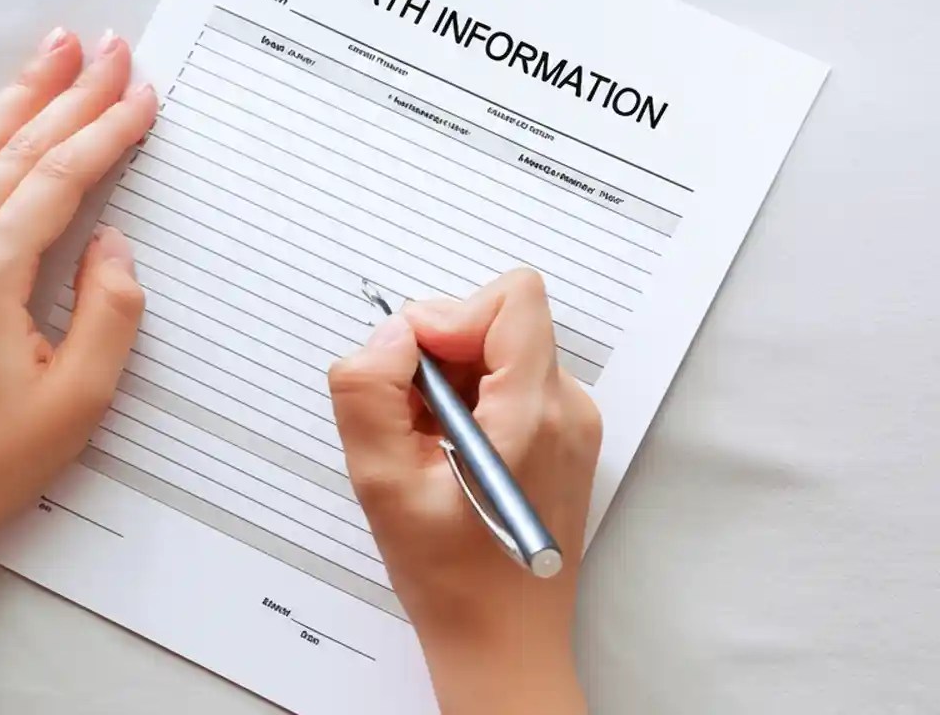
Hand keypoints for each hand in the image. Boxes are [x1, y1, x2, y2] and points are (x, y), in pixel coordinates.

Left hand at [0, 31, 158, 714]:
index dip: (106, 135)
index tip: (141, 98)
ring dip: (15, 98)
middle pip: (16, 152)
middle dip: (72, 98)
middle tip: (112, 54)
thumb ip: (109, 312)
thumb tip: (112, 242)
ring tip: (53, 51)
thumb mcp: (79, 401)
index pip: (58, 183)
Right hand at [329, 270, 600, 714]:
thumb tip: (391, 333)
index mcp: (535, 412)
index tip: (413, 370)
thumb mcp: (383, 484)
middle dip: (440, 356)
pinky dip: (468, 405)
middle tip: (411, 423)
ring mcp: (569, 424)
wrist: (502, 642)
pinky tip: (449, 459)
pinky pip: (508, 385)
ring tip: (429, 450)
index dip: (449, 316)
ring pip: (498, 353)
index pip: (513, 297)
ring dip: (450, 384)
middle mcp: (566, 408)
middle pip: (500, 322)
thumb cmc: (451, 580)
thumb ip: (370, 392)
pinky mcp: (560, 438)